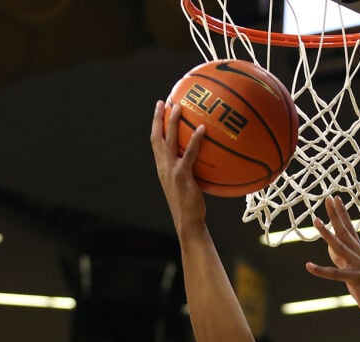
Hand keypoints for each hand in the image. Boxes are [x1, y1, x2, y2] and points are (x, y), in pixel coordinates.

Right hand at [149, 100, 207, 228]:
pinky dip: (196, 140)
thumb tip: (204, 159)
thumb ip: (189, 170)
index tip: (159, 110)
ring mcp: (171, 170)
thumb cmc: (190, 205)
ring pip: (170, 140)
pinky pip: (189, 153)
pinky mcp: (182, 175)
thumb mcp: (186, 185)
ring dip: (173, 122)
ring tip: (179, 106)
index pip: (155, 142)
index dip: (156, 125)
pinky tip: (203, 129)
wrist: (187, 221)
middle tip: (164, 102)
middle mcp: (163, 166)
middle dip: (158, 118)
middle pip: (157, 137)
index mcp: (162, 167)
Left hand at [304, 197, 359, 316]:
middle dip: (336, 215)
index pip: (349, 229)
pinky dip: (322, 271)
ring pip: (340, 247)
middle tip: (328, 198)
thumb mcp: (353, 271)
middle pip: (345, 231)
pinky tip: (309, 266)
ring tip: (316, 221)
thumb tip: (330, 247)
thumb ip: (342, 259)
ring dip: (327, 234)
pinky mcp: (357, 279)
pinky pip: (336, 274)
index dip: (342, 214)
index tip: (335, 199)